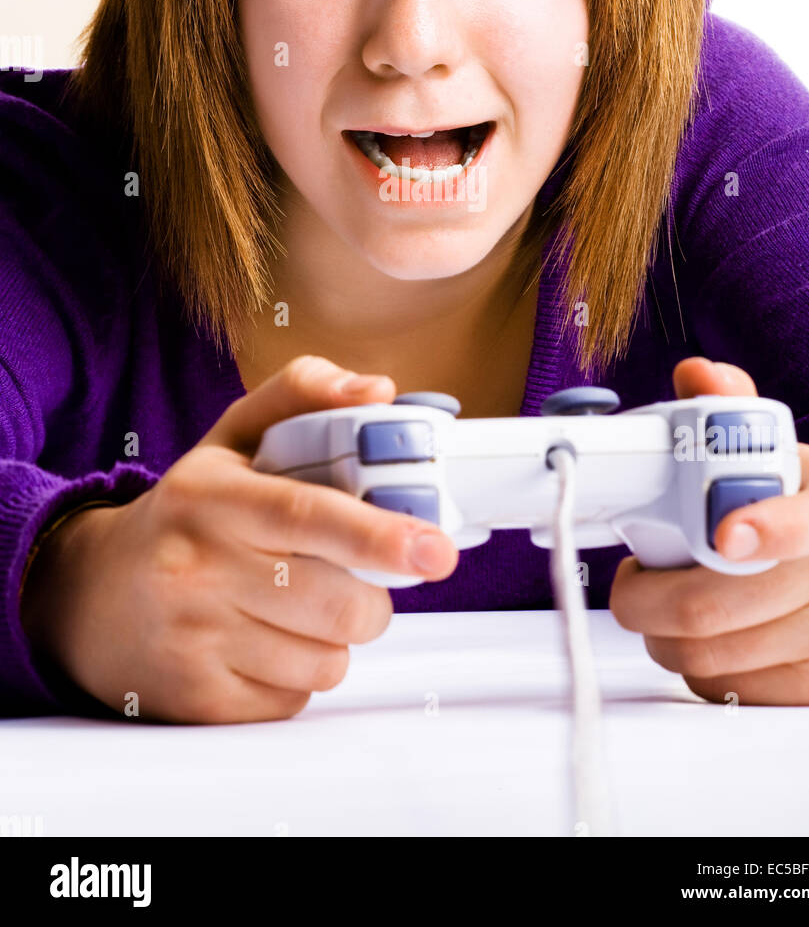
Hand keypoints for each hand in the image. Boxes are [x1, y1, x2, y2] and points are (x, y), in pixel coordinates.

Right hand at [20, 356, 457, 723]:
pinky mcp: (197, 700)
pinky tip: (261, 643)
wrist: (91, 595)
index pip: (307, 516)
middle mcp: (198, 569)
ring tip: (291, 607)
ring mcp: (194, 641)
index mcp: (214, 498)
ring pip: (327, 660)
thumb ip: (302, 396)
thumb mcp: (232, 441)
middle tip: (348, 577)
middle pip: (338, 605)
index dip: (379, 534)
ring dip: (332, 639)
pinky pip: (295, 700)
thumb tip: (378, 390)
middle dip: (370, 597)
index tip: (435, 551)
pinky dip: (297, 676)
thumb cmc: (185, 514)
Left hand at [608, 357, 808, 704]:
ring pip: (705, 655)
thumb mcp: (787, 453)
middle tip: (633, 578)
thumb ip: (734, 409)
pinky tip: (702, 635)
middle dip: (643, 598)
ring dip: (660, 634)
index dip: (762, 529)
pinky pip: (723, 686)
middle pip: (711, 607)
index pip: (802, 523)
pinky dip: (692, 664)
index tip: (726, 532)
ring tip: (664, 603)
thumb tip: (697, 376)